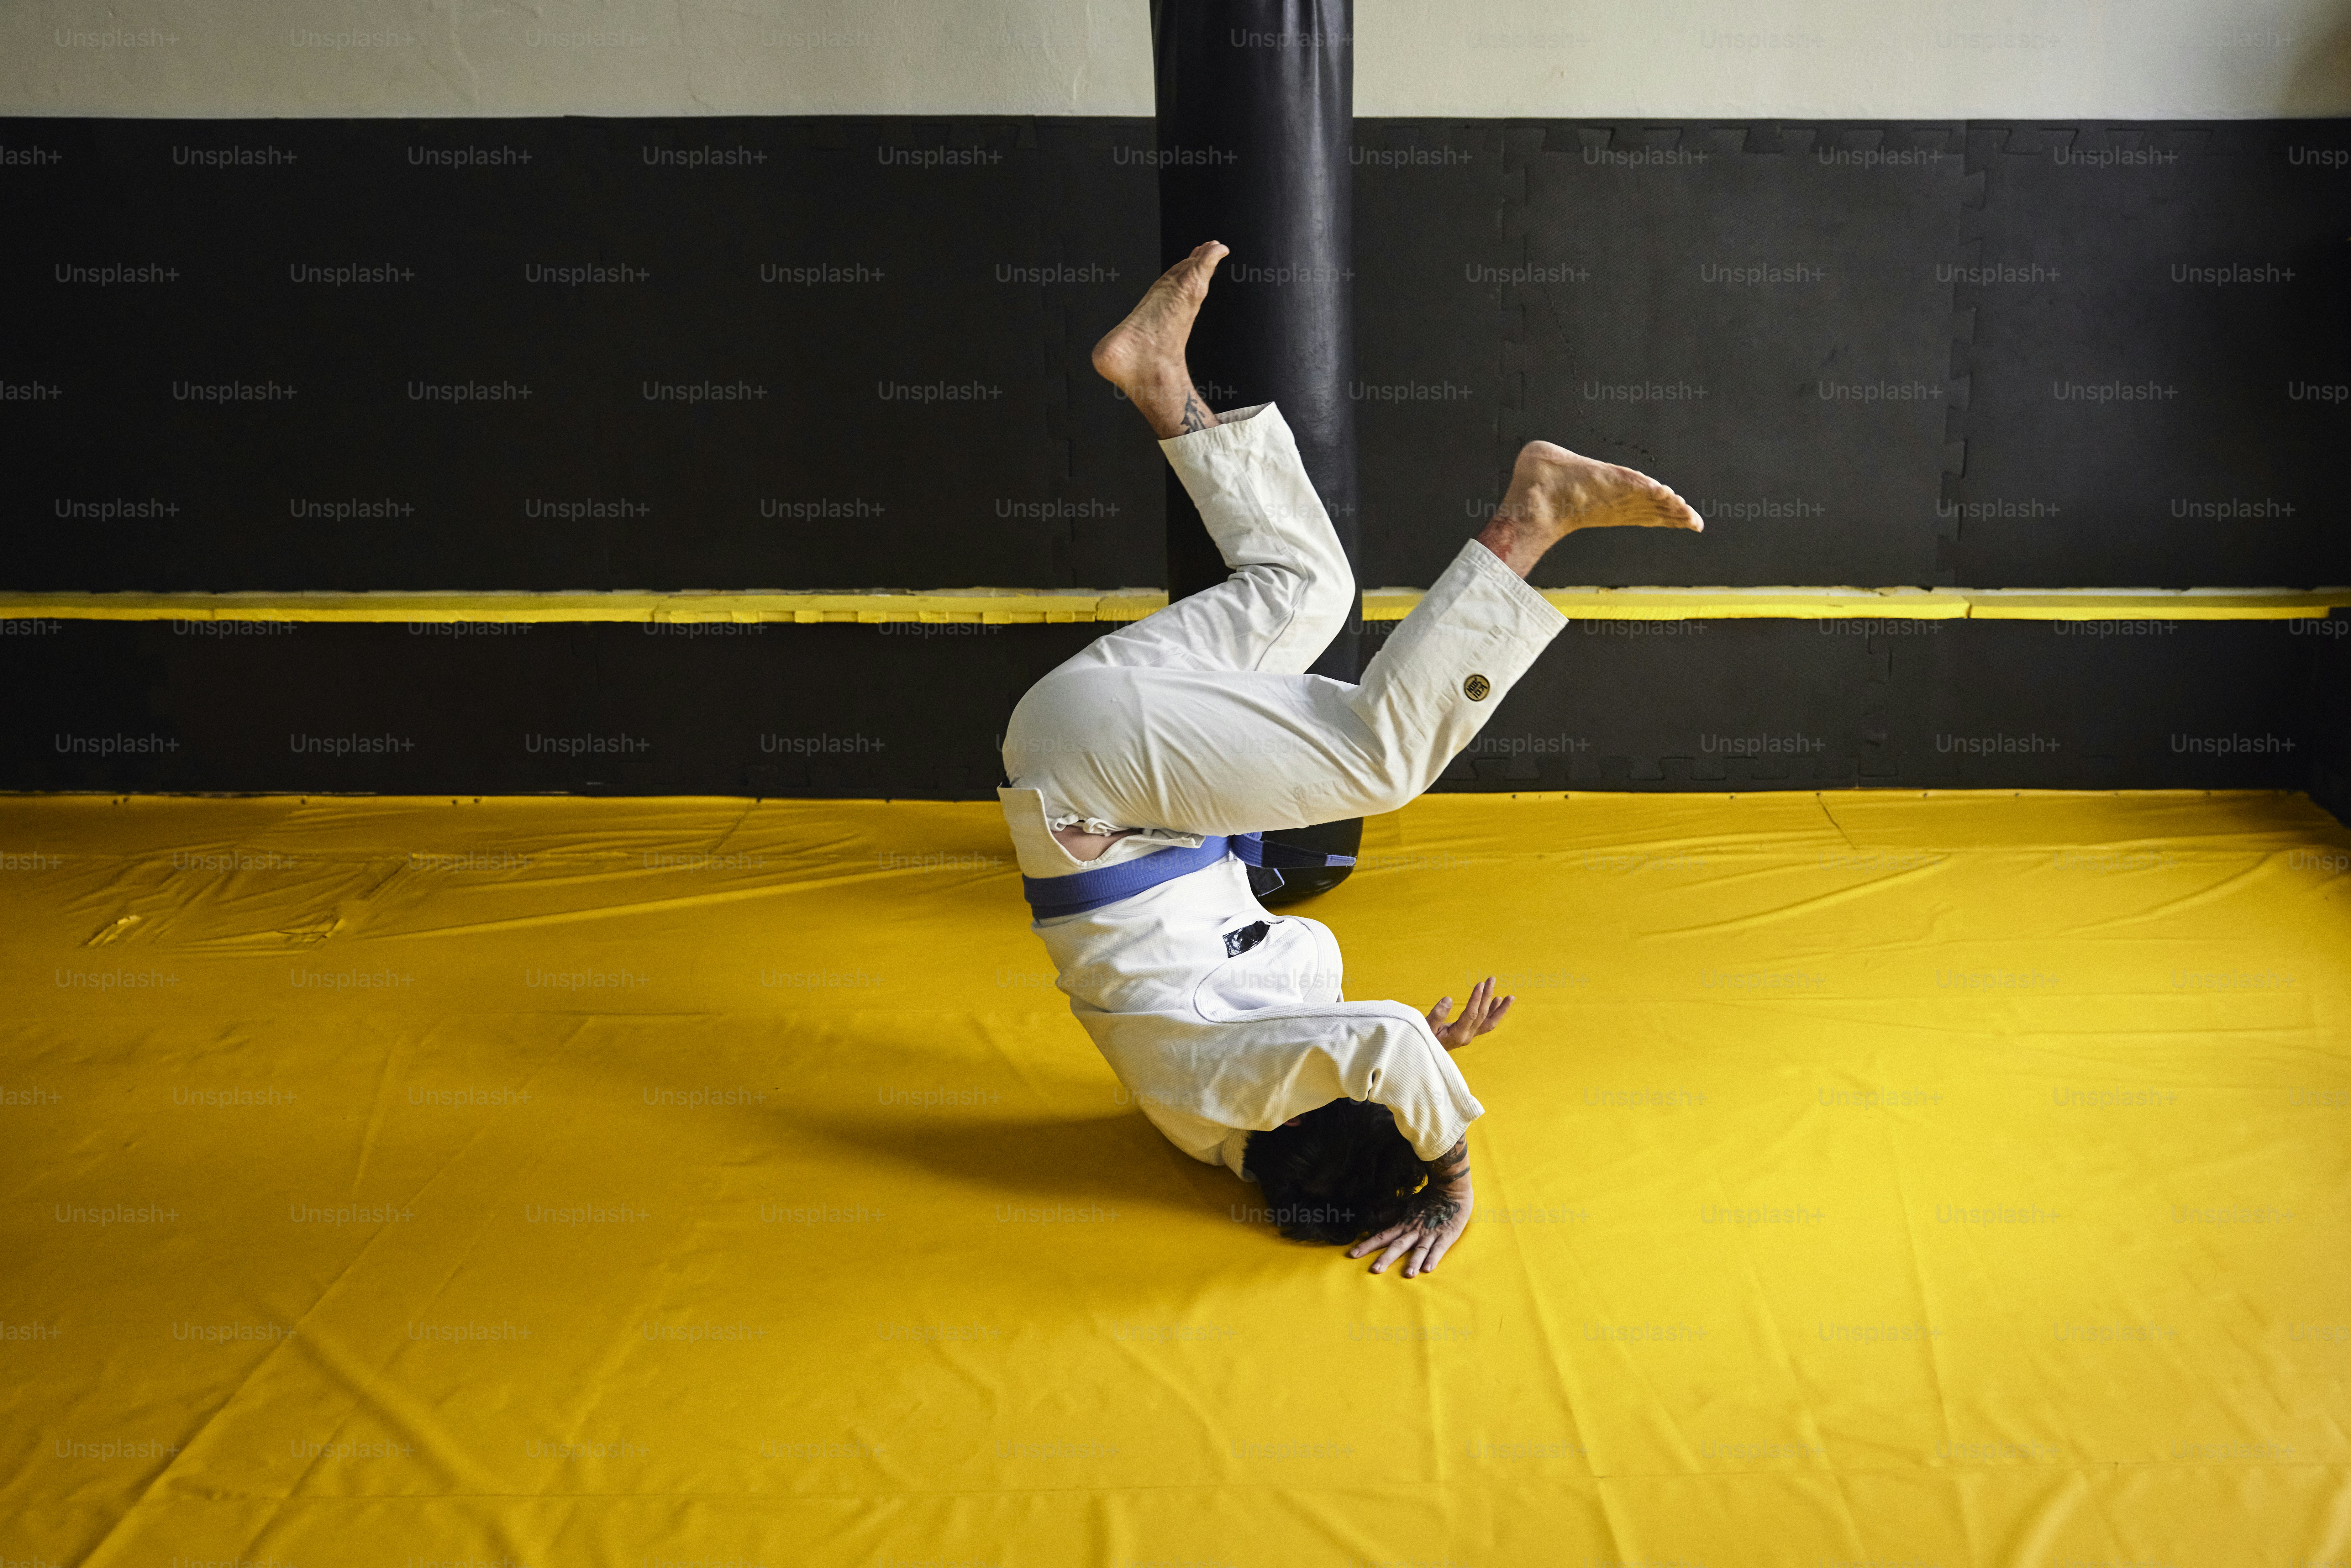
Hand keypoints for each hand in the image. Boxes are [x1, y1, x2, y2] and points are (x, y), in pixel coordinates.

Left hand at [1349, 1177, 1471, 1277]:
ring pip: (1419, 1249)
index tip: (1352, 1254)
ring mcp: (1430, 1234)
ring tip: (1408, 1274)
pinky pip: (1439, 1248)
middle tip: (1375, 1270)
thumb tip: (1373, 1217)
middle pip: (1398, 1245)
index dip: (1367, 1245)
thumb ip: (1390, 1213)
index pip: (1382, 1236)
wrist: (1450, 1190)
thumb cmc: (1427, 1200)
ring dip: (1413, 1261)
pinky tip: (1428, 1268)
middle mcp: (1413, 1231)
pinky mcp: (1446, 1236)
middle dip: (1386, 1258)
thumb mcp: (1406, 1206)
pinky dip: (1433, 1258)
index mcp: (1402, 1225)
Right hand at [1426, 976, 1513, 1049]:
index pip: (1471, 1015)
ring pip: (1489, 1022)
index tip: (1480, 984)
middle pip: (1482, 1015)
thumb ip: (1436, 1015)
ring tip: (1510, 997)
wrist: (1424, 1055)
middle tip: (1491, 979)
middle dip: (1487, 996)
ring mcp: (1470, 1036)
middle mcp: (1467, 1036)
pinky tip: (1498, 1001)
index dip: (1476, 999)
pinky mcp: (1469, 1033)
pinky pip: (1485, 1023)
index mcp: (1457, 1035)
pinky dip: (1493, 1012)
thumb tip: (1449, 999)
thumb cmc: (1423, 1040)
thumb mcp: (1425, 1028)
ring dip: (1499, 1009)